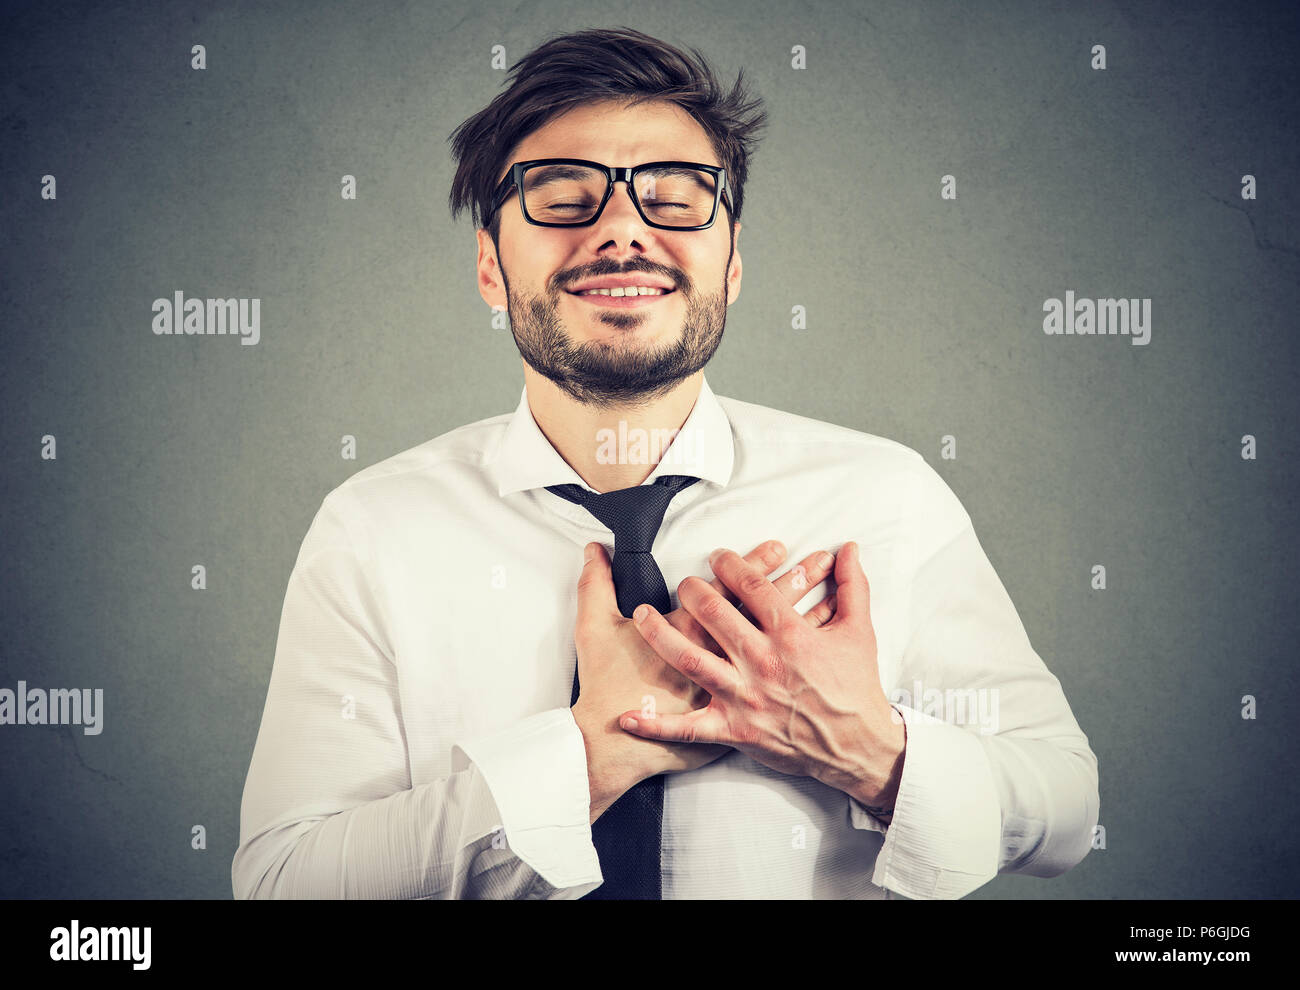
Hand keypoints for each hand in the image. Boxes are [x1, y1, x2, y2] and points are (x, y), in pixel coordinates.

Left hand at [619, 541, 906, 810]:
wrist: (858, 747)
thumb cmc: (856, 689)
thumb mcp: (860, 631)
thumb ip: (853, 585)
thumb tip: (850, 547)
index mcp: (792, 636)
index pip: (754, 588)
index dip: (732, 566)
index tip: (718, 556)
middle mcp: (763, 663)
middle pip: (717, 616)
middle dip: (694, 591)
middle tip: (684, 581)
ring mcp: (745, 698)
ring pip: (693, 660)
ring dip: (662, 636)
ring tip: (642, 615)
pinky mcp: (735, 730)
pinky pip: (689, 729)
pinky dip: (657, 724)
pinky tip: (628, 716)